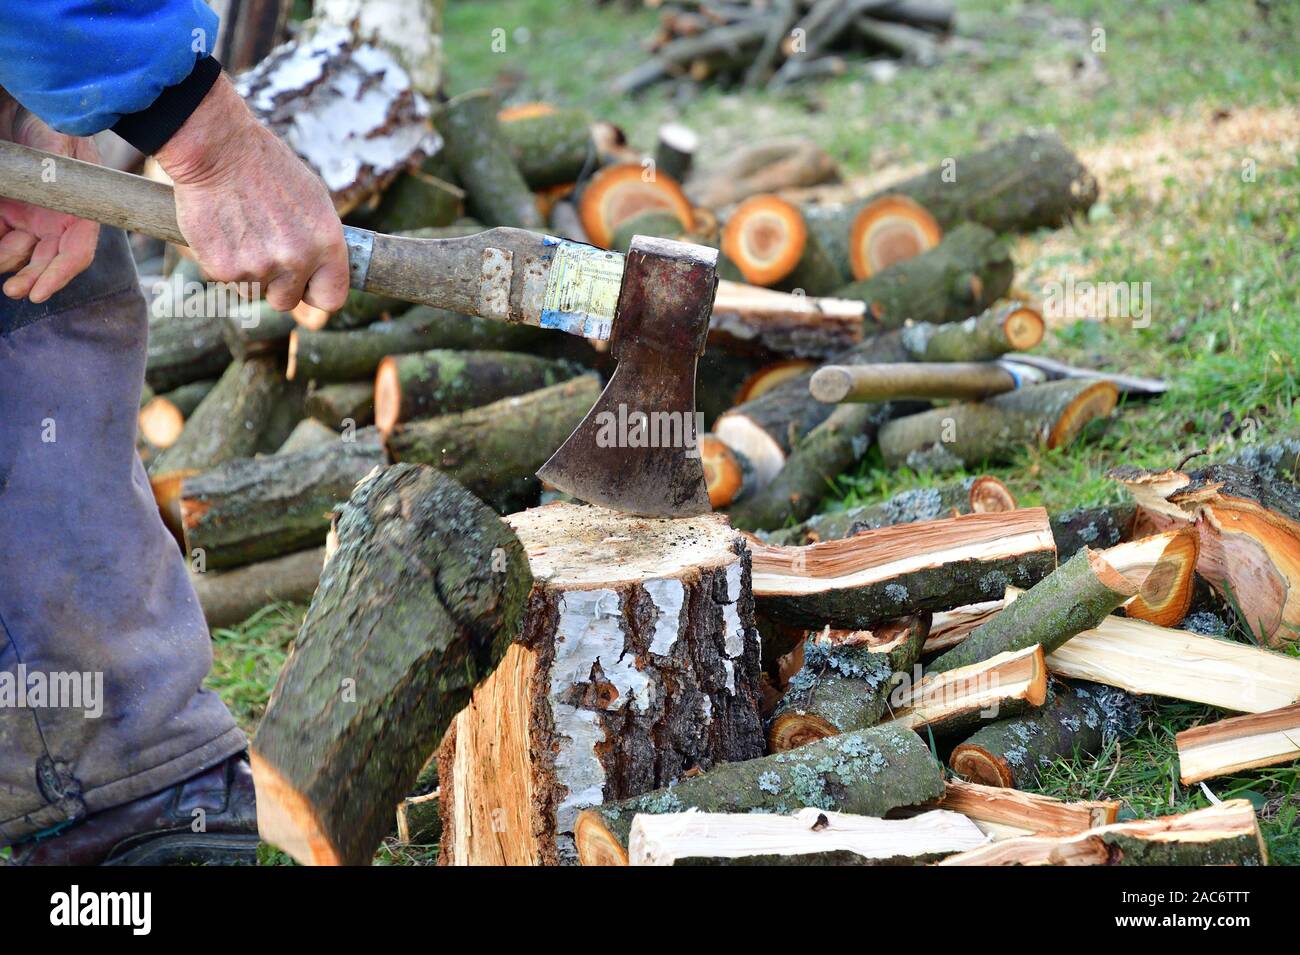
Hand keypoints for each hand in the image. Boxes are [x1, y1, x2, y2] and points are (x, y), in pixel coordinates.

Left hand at [0, 103, 100, 302]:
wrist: (20, 105)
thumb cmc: (47, 119)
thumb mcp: (58, 140)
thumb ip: (58, 168)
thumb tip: (56, 187)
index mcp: (77, 210)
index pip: (77, 253)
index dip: (59, 275)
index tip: (38, 293)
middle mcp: (54, 220)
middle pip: (46, 262)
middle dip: (29, 279)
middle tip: (12, 290)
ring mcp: (27, 217)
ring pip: (16, 254)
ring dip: (4, 261)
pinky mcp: (4, 211)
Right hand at [156, 75, 348, 312]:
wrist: (218, 148)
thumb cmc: (268, 168)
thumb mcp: (313, 200)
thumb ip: (320, 242)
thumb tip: (323, 271)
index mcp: (326, 244)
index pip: (332, 299)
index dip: (317, 293)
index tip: (307, 285)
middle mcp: (297, 260)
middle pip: (287, 301)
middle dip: (277, 284)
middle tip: (264, 252)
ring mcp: (259, 268)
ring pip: (254, 291)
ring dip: (249, 272)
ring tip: (243, 232)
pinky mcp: (224, 269)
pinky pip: (226, 280)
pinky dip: (222, 262)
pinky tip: (223, 230)